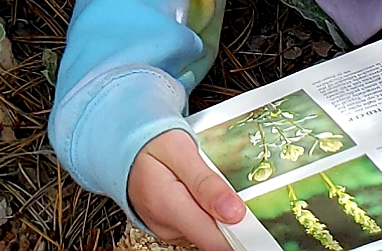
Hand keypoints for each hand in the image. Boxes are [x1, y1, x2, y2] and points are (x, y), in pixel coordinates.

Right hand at [128, 129, 247, 250]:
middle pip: (215, 236)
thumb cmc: (148, 141)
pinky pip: (201, 225)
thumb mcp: (179, 148)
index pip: (215, 241)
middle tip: (230, 186)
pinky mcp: (172, 227)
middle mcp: (166, 225)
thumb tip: (234, 213)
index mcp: (167, 205)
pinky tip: (203, 191)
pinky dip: (209, 210)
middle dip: (232, 217)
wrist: (122, 144)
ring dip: (220, 212)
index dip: (242, 235)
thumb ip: (206, 182)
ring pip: (210, 230)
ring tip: (211, 182)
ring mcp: (168, 229)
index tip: (259, 225)